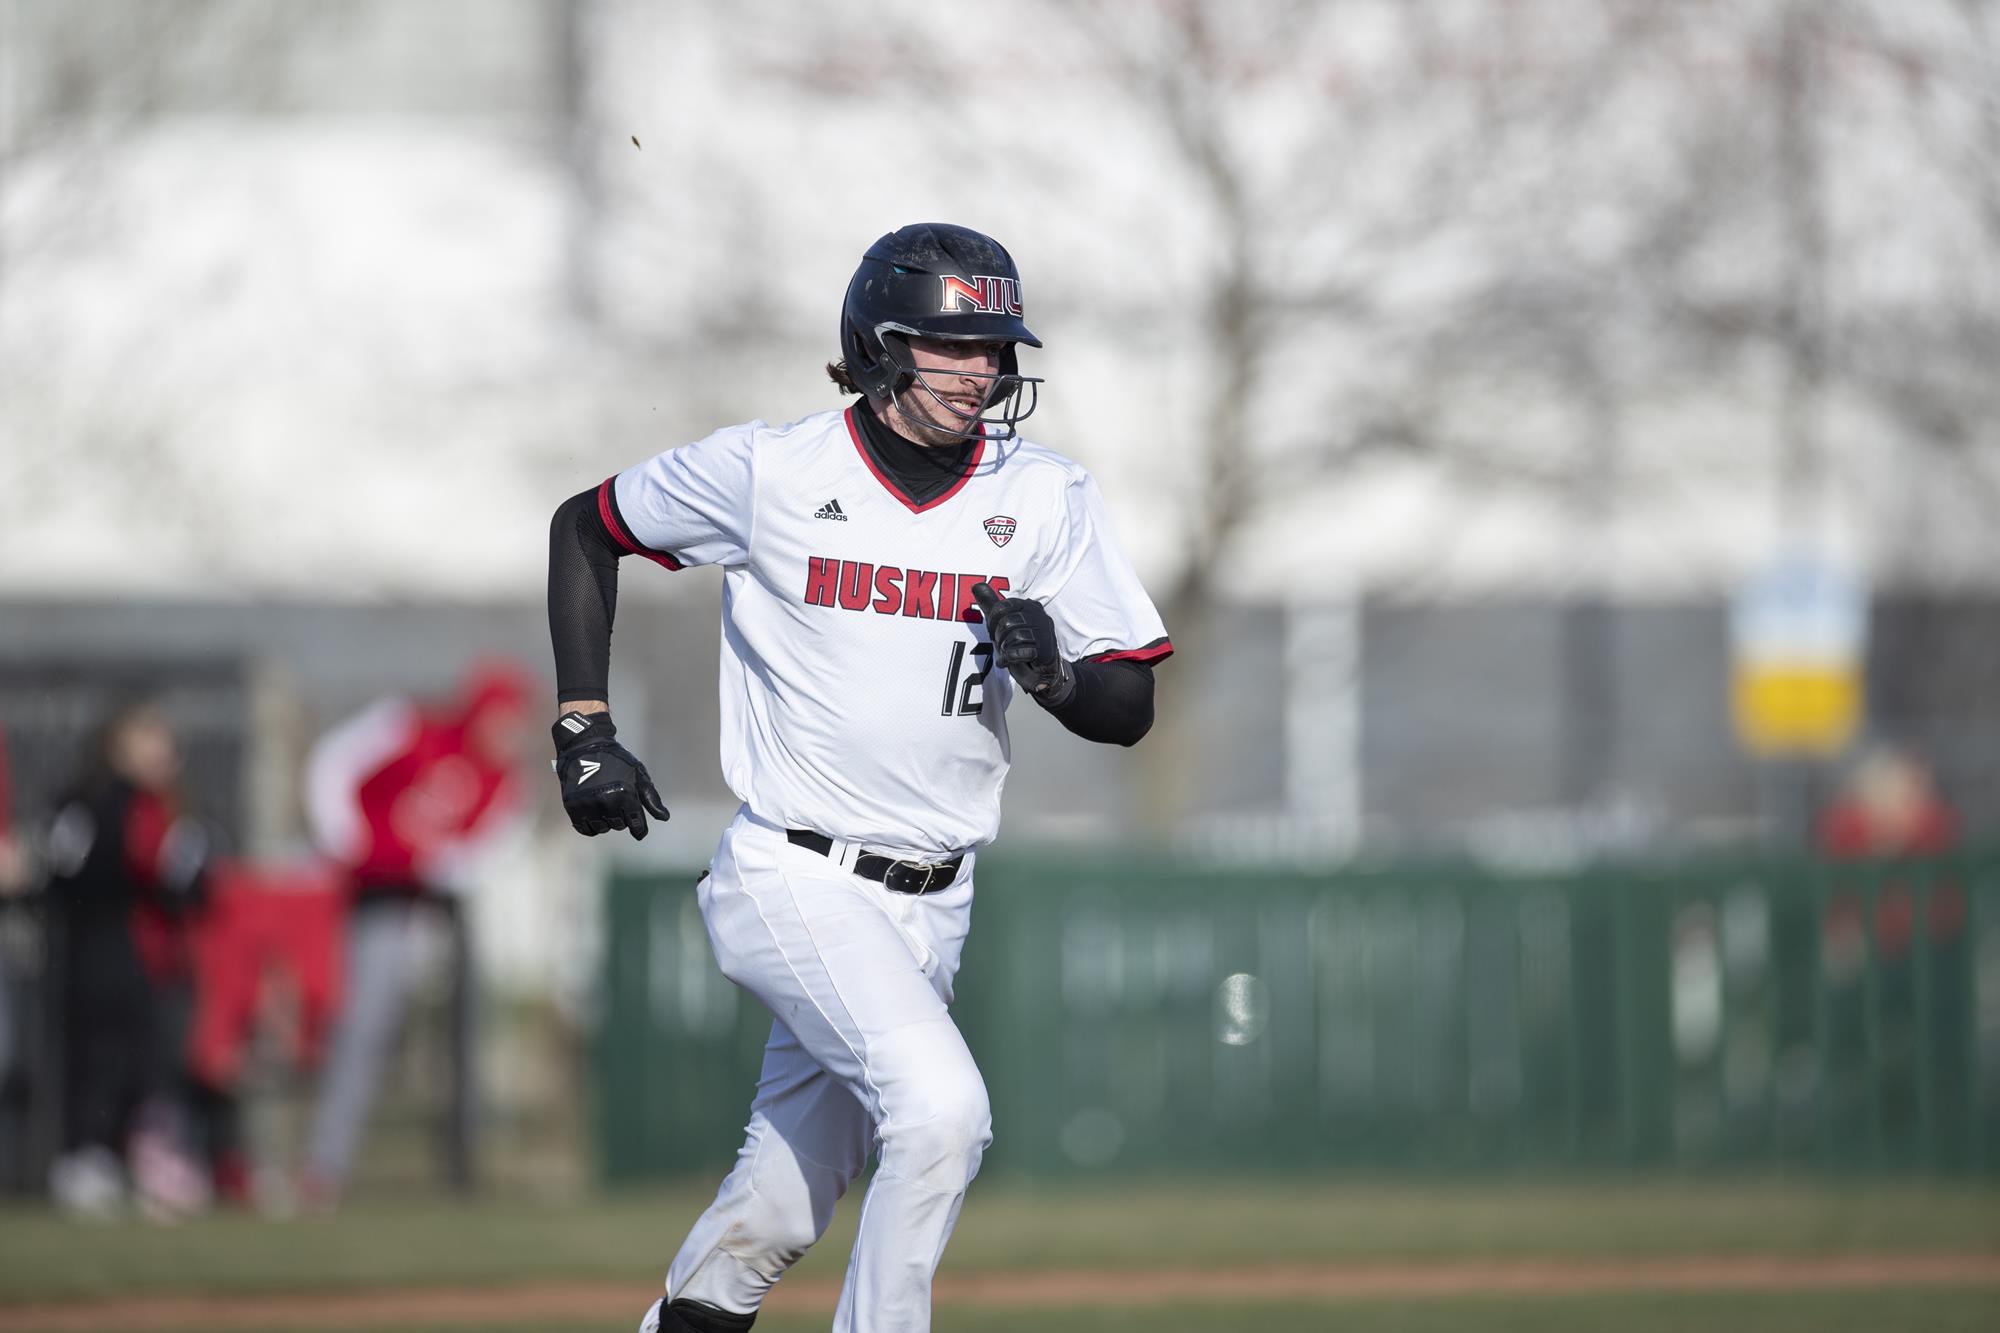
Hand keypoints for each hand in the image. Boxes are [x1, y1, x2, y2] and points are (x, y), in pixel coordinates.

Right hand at [550, 711, 669, 839]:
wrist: (585, 747)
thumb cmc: (615, 761)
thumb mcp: (638, 774)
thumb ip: (651, 797)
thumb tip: (664, 817)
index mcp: (625, 794)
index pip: (636, 823)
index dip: (639, 829)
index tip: (639, 831)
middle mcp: (606, 802)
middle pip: (619, 826)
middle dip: (622, 818)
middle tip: (618, 805)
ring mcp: (588, 805)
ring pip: (602, 828)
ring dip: (606, 822)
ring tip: (606, 808)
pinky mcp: (573, 807)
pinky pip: (584, 828)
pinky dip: (591, 827)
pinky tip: (594, 817)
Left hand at [970, 582, 1074, 706]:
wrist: (1038, 669)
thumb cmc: (1020, 642)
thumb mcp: (1003, 621)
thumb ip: (990, 604)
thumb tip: (976, 586)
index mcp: (1028, 605)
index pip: (1002, 607)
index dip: (993, 621)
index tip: (995, 630)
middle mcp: (1038, 615)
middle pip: (1007, 622)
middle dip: (1000, 637)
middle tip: (1004, 643)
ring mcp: (1043, 632)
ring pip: (1014, 637)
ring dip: (1005, 648)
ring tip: (1008, 651)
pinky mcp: (1045, 650)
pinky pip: (1019, 652)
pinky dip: (1008, 659)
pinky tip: (1007, 661)